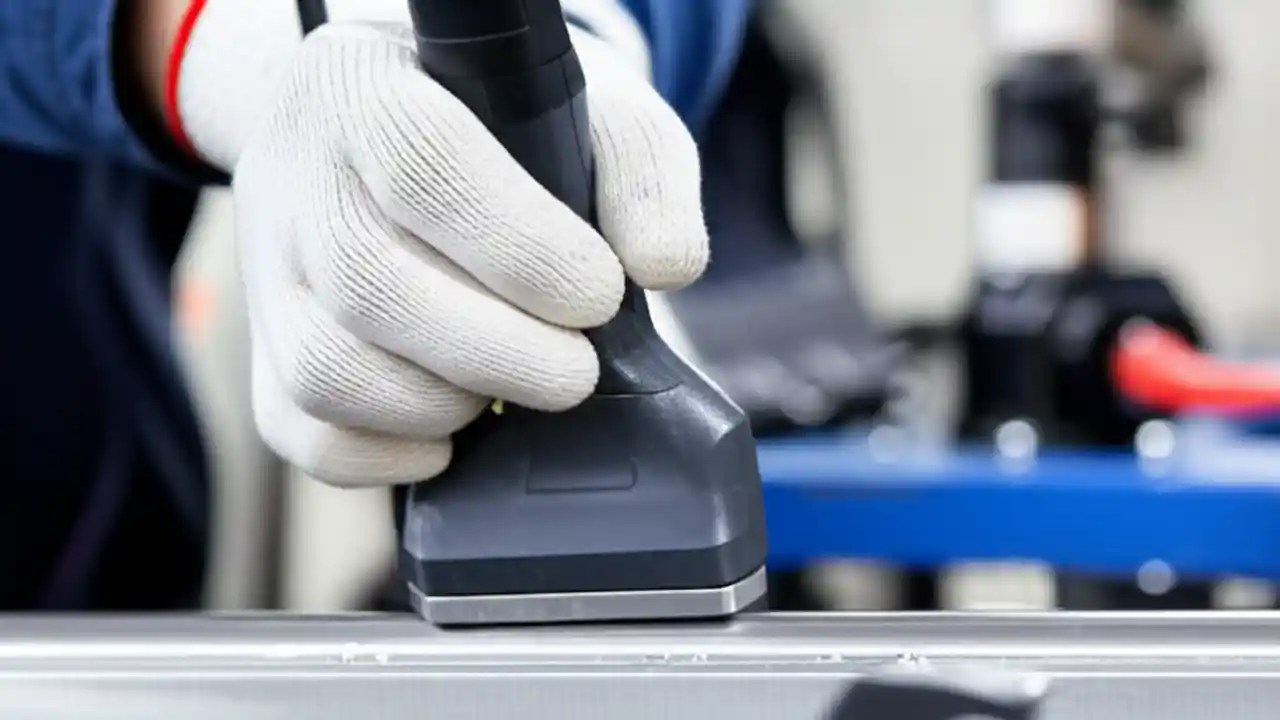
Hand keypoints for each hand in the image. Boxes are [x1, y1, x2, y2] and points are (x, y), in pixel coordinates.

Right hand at [173, 8, 708, 485]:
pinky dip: (383, 455)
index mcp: (371, 87)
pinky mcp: (264, 349)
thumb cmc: (500, 122)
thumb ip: (641, 169)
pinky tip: (449, 434)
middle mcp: (299, 177)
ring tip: (506, 390)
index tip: (598, 296)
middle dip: (497, 351)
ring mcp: (269, 271)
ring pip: (325, 371)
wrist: (385, 127)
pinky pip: (296, 430)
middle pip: (369, 284)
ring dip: (440, 406)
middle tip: (574, 372)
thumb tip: (661, 267)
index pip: (425, 166)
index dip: (522, 249)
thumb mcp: (588, 105)